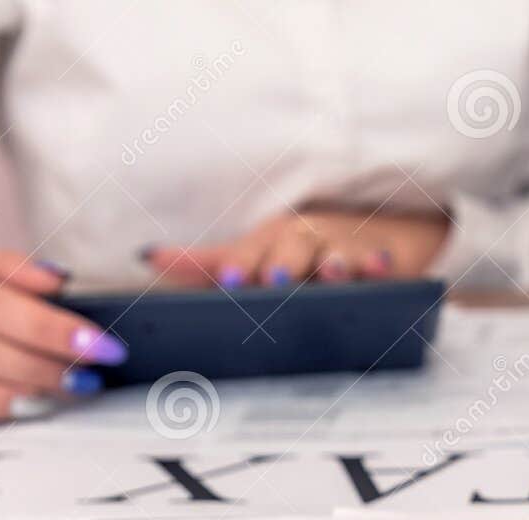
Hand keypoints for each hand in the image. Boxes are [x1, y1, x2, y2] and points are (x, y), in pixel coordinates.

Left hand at [144, 209, 451, 288]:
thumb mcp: (256, 252)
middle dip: (286, 265)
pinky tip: (381, 267)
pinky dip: (381, 264)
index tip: (232, 281)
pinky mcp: (378, 260)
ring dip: (336, 262)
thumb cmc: (305, 247)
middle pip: (295, 250)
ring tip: (334, 271)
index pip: (252, 255)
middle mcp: (305, 242)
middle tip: (276, 280)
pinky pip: (381, 263)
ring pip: (339, 255)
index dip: (242, 266)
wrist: (374, 228)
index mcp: (270, 241)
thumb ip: (206, 263)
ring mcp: (343, 250)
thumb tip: (147, 257)